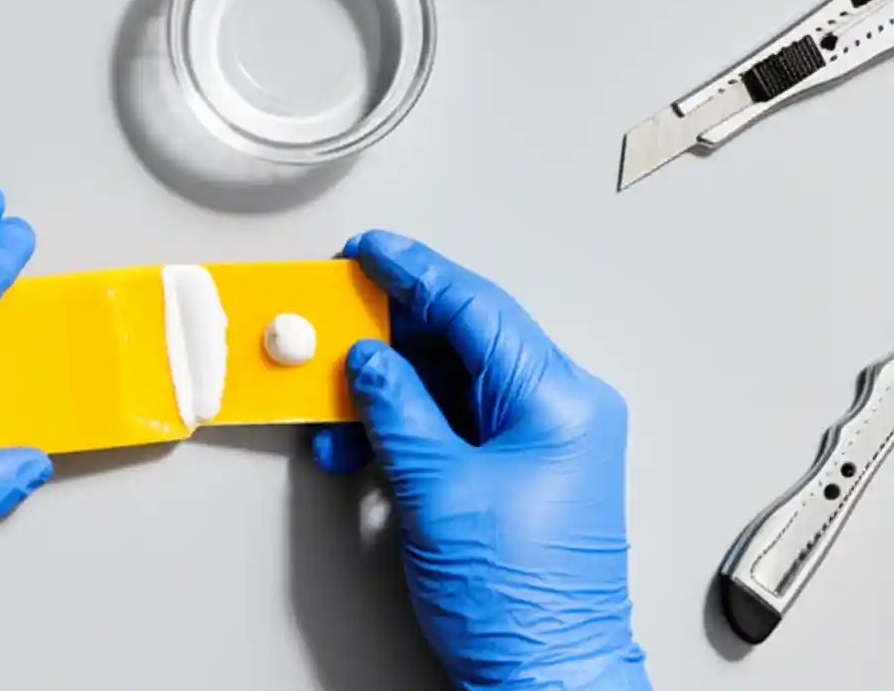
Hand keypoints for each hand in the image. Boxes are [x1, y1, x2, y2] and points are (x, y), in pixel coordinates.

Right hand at [314, 231, 649, 688]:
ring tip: (337, 394)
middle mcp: (560, 411)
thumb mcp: (437, 492)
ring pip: (456, 380)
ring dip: (393, 384)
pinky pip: (459, 421)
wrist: (546, 678)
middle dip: (394, 329)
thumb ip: (397, 412)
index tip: (368, 251)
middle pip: (467, 339)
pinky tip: (365, 434)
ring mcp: (543, 441)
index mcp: (558, 401)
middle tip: (339, 315)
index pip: (477, 307)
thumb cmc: (520, 604)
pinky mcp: (521, 470)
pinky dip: (410, 422)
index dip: (414, 271)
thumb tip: (368, 360)